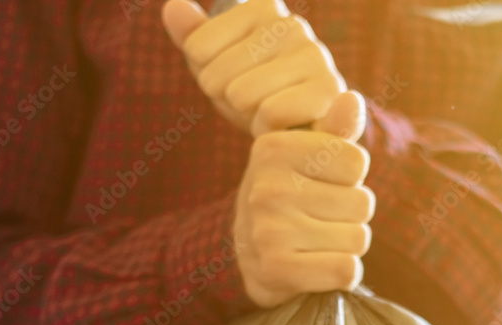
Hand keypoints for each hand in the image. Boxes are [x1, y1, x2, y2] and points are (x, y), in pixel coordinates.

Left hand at [162, 0, 349, 136]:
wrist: (303, 136)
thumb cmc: (257, 96)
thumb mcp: (218, 66)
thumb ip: (193, 37)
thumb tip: (173, 8)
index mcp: (263, 8)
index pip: (198, 47)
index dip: (207, 73)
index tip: (233, 78)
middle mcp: (293, 24)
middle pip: (218, 74)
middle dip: (228, 98)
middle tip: (255, 103)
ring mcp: (315, 56)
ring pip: (242, 94)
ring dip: (249, 115)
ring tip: (271, 114)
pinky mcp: (328, 92)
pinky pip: (271, 113)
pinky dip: (268, 128)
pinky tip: (286, 126)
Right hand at [231, 91, 374, 306]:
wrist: (251, 255)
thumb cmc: (292, 195)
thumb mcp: (309, 156)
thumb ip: (334, 129)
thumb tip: (351, 99)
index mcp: (273, 148)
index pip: (357, 162)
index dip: (350, 179)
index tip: (321, 184)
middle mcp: (266, 186)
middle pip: (362, 203)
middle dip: (351, 216)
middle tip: (318, 219)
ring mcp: (268, 230)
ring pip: (359, 238)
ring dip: (347, 245)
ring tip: (317, 241)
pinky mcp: (277, 269)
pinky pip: (347, 270)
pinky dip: (343, 274)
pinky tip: (319, 267)